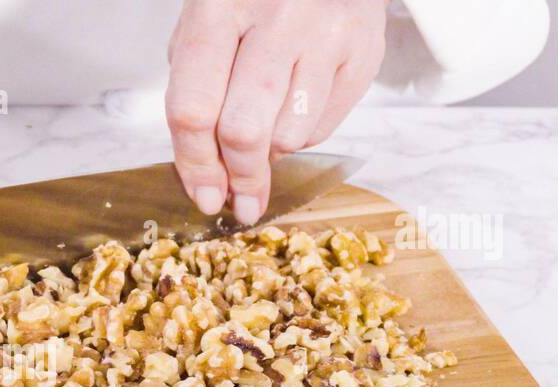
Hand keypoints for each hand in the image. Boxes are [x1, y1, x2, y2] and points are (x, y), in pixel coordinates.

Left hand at [165, 0, 386, 222]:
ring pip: (288, 137)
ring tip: (266, 133)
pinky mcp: (363, 50)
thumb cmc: (251, 2)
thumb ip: (195, 98)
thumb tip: (205, 180)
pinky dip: (300, 135)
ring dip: (270, 156)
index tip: (201, 195)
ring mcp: (325, 32)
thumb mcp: (205, 31)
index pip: (194, 108)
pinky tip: (294, 108)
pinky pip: (322, 128)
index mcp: (218, 9)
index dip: (194, 165)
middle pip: (243, 131)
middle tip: (238, 196)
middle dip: (237, 177)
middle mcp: (276, 17)